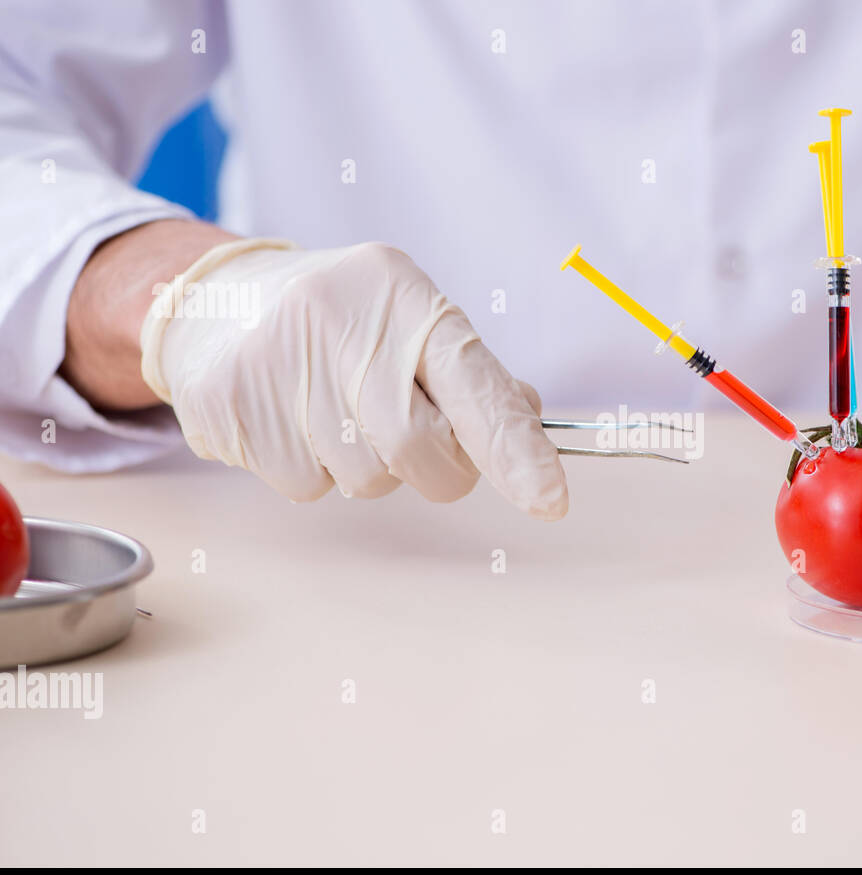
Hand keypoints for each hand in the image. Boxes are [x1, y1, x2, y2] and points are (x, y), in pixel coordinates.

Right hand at [140, 239, 567, 517]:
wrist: (216, 299)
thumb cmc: (344, 323)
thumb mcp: (410, 321)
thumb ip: (472, 374)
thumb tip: (528, 424)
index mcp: (401, 294)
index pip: (473, 379)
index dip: (515, 446)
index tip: (551, 499)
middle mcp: (339, 320)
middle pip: (420, 447)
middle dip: (434, 466)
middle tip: (410, 436)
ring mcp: (277, 362)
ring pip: (365, 478)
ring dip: (367, 466)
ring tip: (332, 409)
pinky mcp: (231, 406)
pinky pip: (306, 485)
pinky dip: (312, 468)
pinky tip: (290, 419)